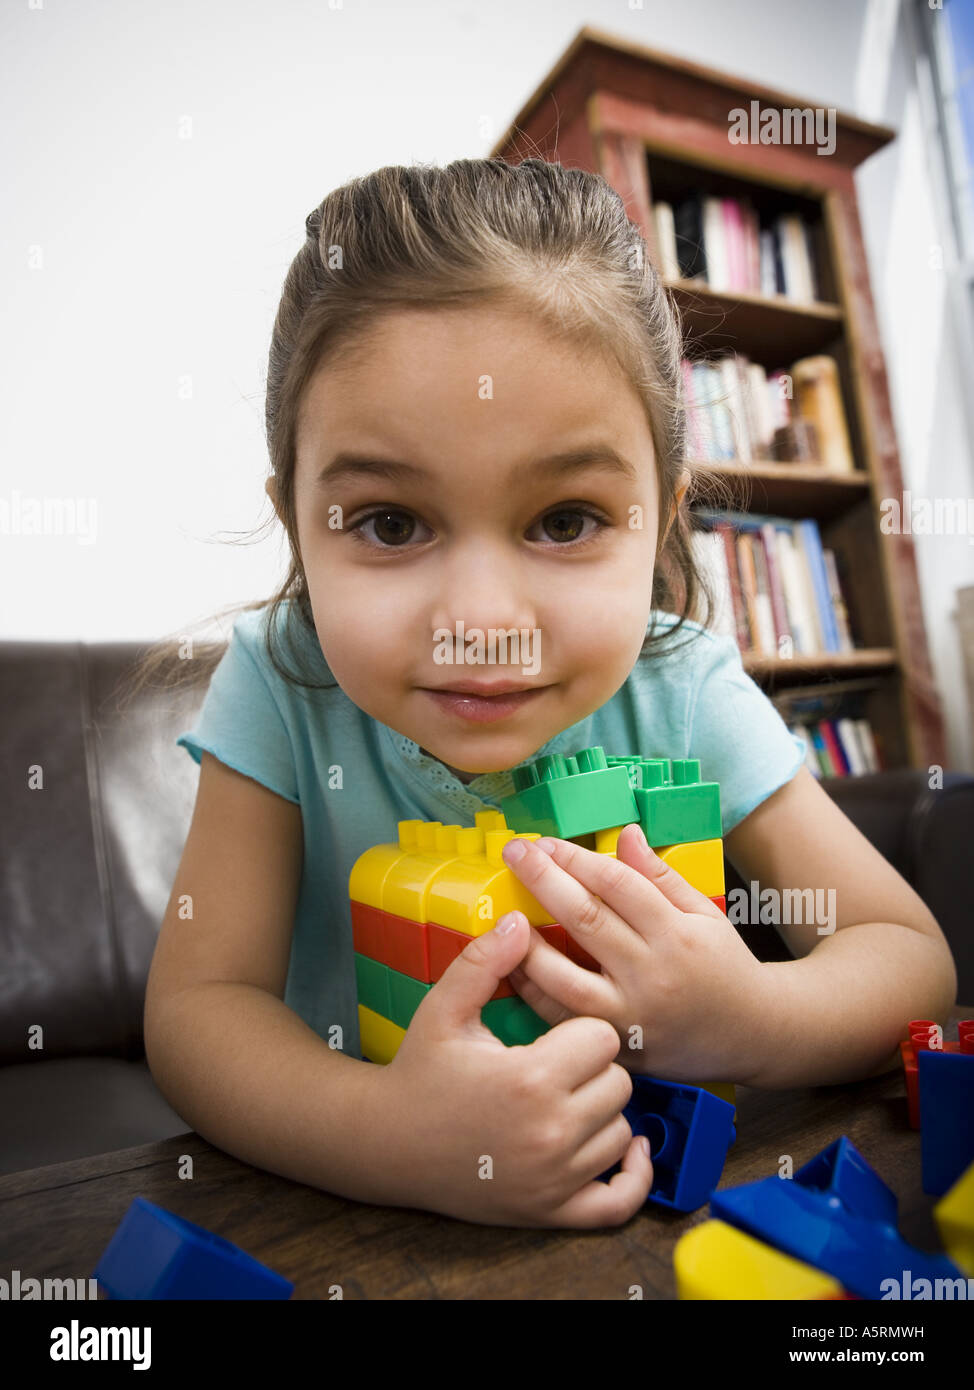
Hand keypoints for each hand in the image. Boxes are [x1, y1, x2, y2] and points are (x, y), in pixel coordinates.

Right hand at [378, 911, 653, 1227]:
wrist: (388, 1144)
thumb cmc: (420, 1071)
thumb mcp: (443, 1009)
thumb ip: (484, 962)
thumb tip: (521, 920)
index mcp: (530, 1079)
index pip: (602, 1038)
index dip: (582, 1030)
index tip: (554, 1035)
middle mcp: (550, 1132)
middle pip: (620, 1083)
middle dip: (593, 1070)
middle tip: (557, 1066)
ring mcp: (555, 1179)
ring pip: (622, 1132)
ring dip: (603, 1114)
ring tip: (564, 1101)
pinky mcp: (553, 1212)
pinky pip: (619, 1202)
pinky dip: (631, 1178)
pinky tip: (627, 1150)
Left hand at [499, 823, 769, 1084]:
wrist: (753, 1035)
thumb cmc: (725, 966)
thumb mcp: (704, 913)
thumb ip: (661, 875)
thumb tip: (625, 834)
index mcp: (676, 934)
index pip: (616, 885)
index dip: (576, 859)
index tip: (546, 842)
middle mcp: (652, 973)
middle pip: (586, 920)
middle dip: (544, 880)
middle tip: (515, 853)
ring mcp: (631, 1014)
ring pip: (565, 977)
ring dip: (528, 943)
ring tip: (506, 915)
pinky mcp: (617, 1045)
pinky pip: (565, 1018)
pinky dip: (535, 992)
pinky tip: (515, 966)